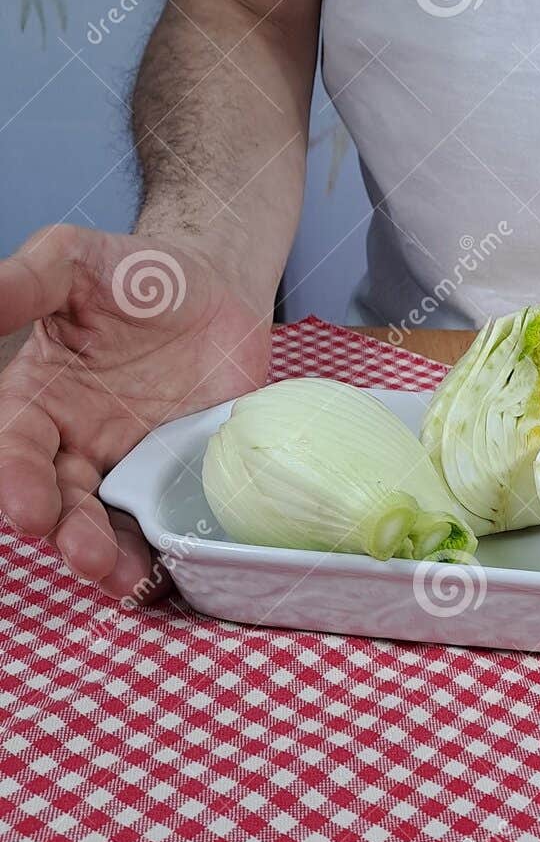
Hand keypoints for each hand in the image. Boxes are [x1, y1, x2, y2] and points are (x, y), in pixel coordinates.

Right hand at [0, 224, 269, 598]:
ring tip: (126, 581)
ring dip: (112, 558)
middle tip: (85, 556)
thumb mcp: (72, 261)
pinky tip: (176, 575)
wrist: (217, 284)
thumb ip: (21, 284)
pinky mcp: (181, 477)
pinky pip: (168, 522)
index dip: (17, 481)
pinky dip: (168, 552)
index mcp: (37, 400)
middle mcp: (75, 444)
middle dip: (68, 534)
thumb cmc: (135, 272)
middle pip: (59, 502)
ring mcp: (130, 466)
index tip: (29, 510)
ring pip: (108, 525)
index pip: (15, 448)